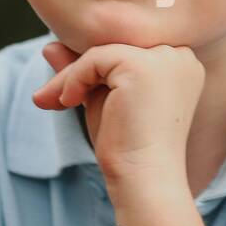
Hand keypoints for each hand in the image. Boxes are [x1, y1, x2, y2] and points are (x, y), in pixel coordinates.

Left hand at [31, 42, 205, 189]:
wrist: (144, 180)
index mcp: (180, 63)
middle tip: (45, 96)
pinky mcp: (141, 66)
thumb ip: (83, 71)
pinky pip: (93, 59)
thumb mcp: (102, 100)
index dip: (92, 67)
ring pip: (100, 51)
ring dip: (68, 76)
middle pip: (113, 45)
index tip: (64, 92)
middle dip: (75, 69)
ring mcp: (163, 58)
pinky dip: (73, 79)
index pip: (126, 48)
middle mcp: (179, 55)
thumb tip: (48, 47)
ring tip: (50, 101)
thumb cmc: (128, 147)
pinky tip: (68, 104)